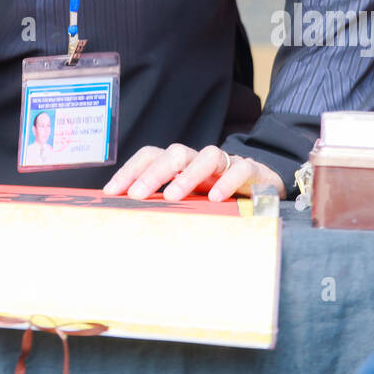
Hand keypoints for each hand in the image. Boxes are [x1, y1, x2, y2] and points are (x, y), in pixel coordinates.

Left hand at [103, 143, 284, 202]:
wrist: (263, 188)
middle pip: (175, 153)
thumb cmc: (218, 195)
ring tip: (172, 196)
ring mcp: (225, 163)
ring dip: (187, 175)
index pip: (151, 156)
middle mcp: (199, 159)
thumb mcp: (191, 200)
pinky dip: (227, 181)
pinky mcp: (250, 170)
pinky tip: (216, 198)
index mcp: (181, 164)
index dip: (130, 170)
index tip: (110, 191)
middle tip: (136, 194)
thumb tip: (129, 221)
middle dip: (153, 173)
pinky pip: (239, 168)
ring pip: (207, 156)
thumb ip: (166, 204)